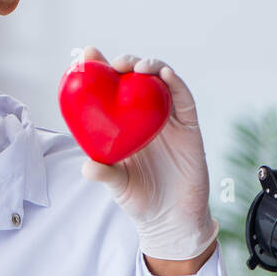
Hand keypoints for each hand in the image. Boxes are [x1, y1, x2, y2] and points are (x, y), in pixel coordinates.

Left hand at [79, 47, 219, 263]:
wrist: (171, 220)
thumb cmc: (141, 200)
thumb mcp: (116, 185)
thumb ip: (103, 173)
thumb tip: (87, 167)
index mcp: (125, 125)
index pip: (111, 90)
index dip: (100, 69)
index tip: (87, 55)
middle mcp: (145, 118)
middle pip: (136, 79)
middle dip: (125, 64)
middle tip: (115, 64)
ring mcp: (169, 121)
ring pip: (161, 83)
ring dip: (151, 67)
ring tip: (137, 67)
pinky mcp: (190, 127)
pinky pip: (184, 100)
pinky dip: (176, 83)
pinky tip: (165, 74)